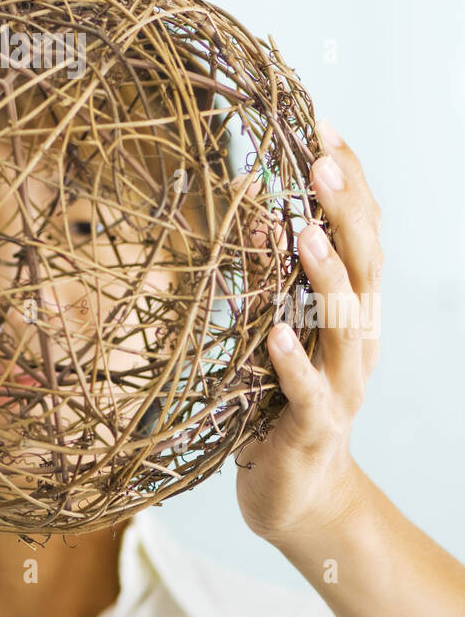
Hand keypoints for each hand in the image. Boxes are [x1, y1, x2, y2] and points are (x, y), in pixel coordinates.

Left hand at [235, 119, 382, 544]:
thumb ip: (275, 273)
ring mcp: (344, 382)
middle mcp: (360, 336)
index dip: (349, 177)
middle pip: (365, 262)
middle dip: (345, 210)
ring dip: (325, 276)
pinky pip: (309, 391)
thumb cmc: (283, 394)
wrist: (300, 492)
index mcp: (354, 303)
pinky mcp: (317, 425)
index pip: (363, 227)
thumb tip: (250, 208)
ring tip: (303, 233)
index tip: (322, 123)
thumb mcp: (281, 322)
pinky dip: (294, 361)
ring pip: (347, 322)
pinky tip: (277, 333)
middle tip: (320, 160)